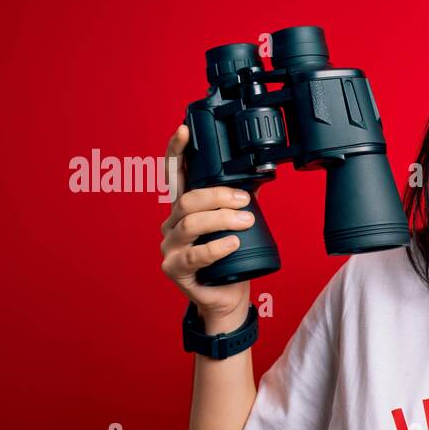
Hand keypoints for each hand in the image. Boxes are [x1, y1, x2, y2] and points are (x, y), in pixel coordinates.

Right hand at [159, 123, 253, 327]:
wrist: (227, 298)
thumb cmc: (231, 260)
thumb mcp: (236, 224)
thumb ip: (241, 199)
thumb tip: (258, 174)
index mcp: (184, 209)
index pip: (175, 175)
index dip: (177, 151)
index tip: (184, 130)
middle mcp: (171, 224)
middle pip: (188, 200)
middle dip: (219, 196)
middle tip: (245, 202)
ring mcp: (170, 247)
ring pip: (191, 223)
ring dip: (222, 219)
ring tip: (246, 221)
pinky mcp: (174, 269)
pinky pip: (195, 254)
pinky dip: (217, 246)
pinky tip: (232, 242)